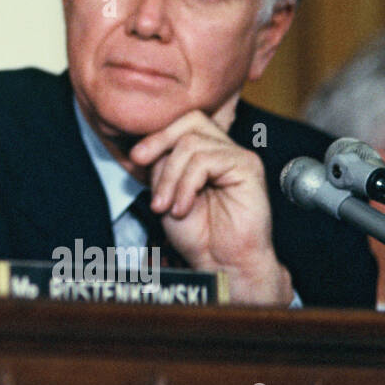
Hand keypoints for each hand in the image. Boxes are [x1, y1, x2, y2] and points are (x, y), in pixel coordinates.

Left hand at [129, 98, 293, 305]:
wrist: (223, 263)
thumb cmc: (199, 233)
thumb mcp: (167, 192)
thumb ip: (161, 165)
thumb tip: (146, 147)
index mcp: (206, 152)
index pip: (182, 123)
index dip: (157, 135)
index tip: (136, 157)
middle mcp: (224, 150)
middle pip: (191, 121)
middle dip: (160, 141)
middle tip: (141, 163)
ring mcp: (238, 157)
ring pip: (192, 144)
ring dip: (170, 177)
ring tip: (166, 206)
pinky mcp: (248, 168)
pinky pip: (206, 162)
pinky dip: (185, 186)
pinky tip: (181, 208)